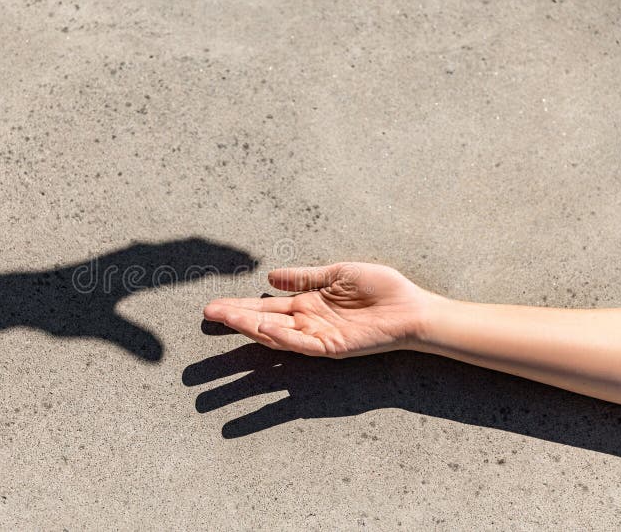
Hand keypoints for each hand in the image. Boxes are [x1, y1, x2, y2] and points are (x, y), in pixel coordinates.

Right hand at [203, 263, 434, 357]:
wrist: (412, 308)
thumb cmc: (381, 289)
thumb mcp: (337, 274)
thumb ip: (304, 277)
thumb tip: (270, 277)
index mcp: (308, 304)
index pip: (266, 306)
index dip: (240, 305)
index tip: (215, 304)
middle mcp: (308, 322)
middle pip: (264, 321)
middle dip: (236, 318)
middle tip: (208, 313)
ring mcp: (318, 336)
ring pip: (277, 334)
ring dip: (251, 326)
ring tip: (227, 318)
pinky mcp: (333, 346)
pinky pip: (302, 343)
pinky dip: (282, 337)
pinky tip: (264, 328)